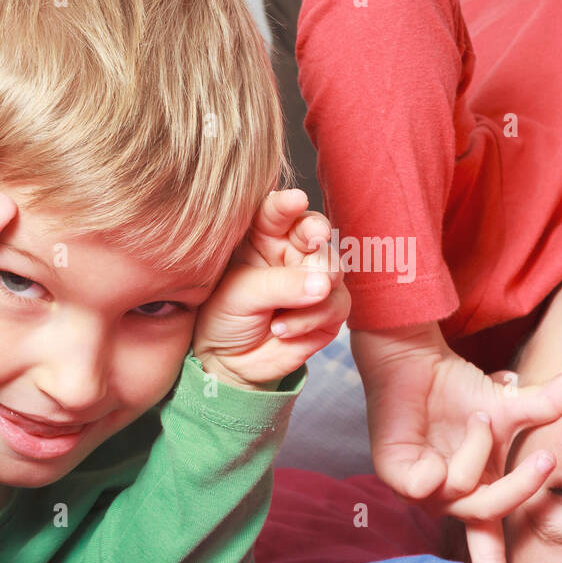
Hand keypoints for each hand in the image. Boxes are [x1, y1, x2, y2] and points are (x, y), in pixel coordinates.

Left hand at [191, 189, 348, 388]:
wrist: (227, 361)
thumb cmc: (224, 317)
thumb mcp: (241, 295)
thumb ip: (280, 284)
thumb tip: (324, 285)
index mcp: (263, 236)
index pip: (278, 211)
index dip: (288, 203)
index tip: (295, 201)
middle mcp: (291, 252)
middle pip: (316, 232)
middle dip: (317, 235)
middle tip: (314, 241)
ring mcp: (313, 280)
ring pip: (334, 268)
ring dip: (315, 288)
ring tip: (280, 313)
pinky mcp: (328, 310)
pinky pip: (337, 304)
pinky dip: (311, 319)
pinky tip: (282, 330)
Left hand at [351, 322, 561, 562]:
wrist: (415, 361)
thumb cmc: (457, 388)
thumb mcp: (508, 406)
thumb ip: (545, 404)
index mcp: (474, 490)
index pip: (486, 538)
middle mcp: (447, 497)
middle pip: (489, 513)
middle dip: (521, 488)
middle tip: (545, 461)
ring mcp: (419, 488)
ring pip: (461, 490)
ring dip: (477, 448)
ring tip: (476, 415)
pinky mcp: (393, 475)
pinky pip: (426, 484)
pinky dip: (442, 458)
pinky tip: (436, 437)